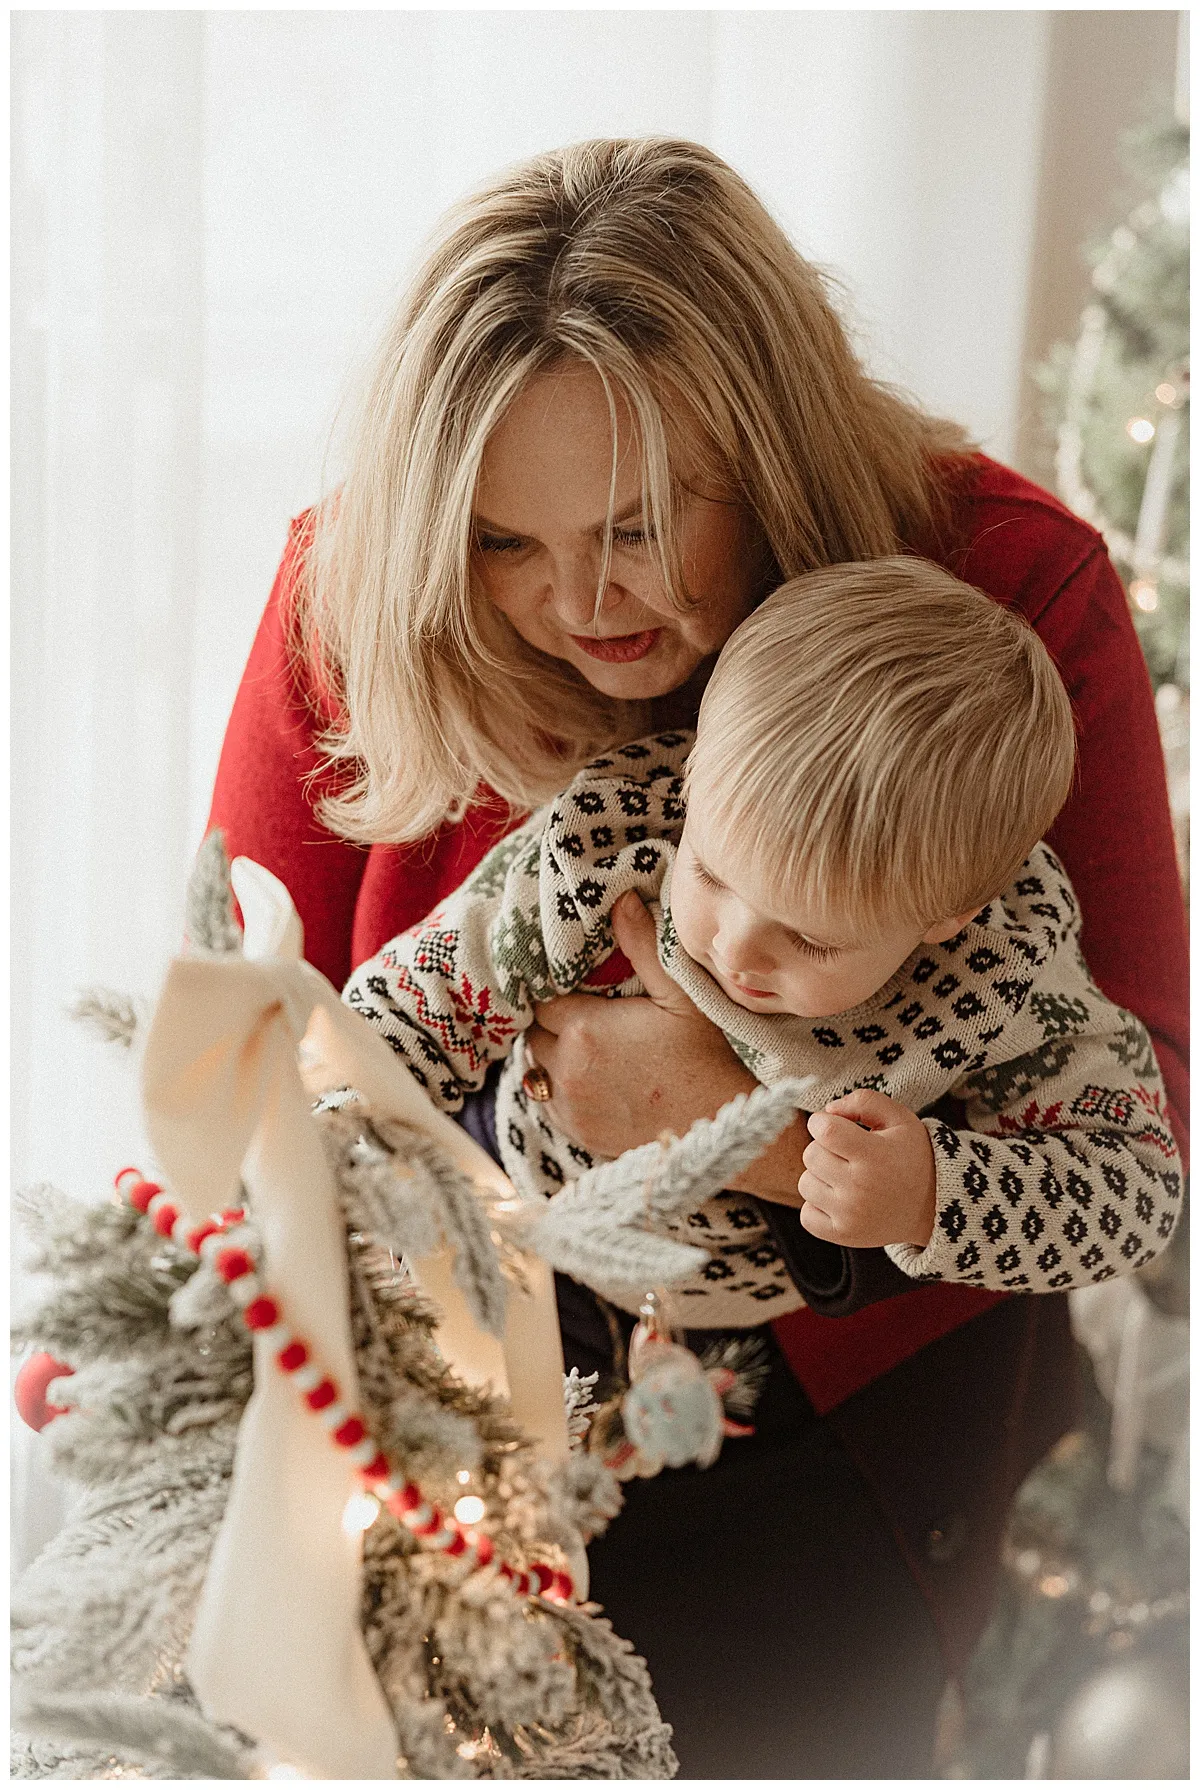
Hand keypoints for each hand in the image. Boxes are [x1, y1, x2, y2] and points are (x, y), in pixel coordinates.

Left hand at [525, 892, 807, 1193]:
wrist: (715, 1124)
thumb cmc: (702, 1056)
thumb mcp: (678, 995)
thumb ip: (642, 945)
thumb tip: (621, 899)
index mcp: (583, 1028)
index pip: (544, 1001)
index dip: (560, 995)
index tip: (578, 994)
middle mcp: (565, 1068)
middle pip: (536, 1035)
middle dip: (554, 1026)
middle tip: (584, 1020)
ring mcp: (568, 1105)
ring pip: (536, 1070)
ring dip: (552, 1058)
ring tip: (585, 1050)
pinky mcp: (576, 1132)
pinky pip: (548, 1104)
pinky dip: (559, 1091)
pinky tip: (590, 1082)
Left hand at [798, 1088, 935, 1247]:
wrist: (934, 1207)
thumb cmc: (911, 1156)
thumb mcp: (900, 1119)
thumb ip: (864, 1101)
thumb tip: (828, 1110)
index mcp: (874, 1156)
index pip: (824, 1131)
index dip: (821, 1122)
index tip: (832, 1126)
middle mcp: (860, 1188)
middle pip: (811, 1155)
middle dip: (824, 1148)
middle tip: (847, 1154)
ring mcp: (850, 1215)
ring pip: (805, 1183)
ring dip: (820, 1176)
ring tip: (846, 1176)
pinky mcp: (843, 1235)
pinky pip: (806, 1215)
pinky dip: (818, 1205)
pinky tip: (840, 1198)